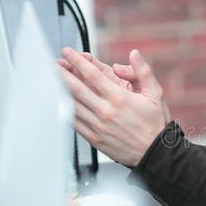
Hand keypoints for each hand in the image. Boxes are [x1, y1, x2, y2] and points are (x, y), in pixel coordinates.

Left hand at [60, 47, 167, 165]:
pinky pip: (74, 122)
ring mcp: (98, 126)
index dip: (77, 61)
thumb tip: (134, 55)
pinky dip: (64, 111)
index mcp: (119, 98)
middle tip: (52, 63)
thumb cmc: (155, 124)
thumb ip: (143, 72)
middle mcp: (106, 111)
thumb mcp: (155, 94)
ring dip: (59, 90)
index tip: (68, 52)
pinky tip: (58, 102)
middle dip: (61, 72)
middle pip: (76, 87)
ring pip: (72, 104)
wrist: (154, 153)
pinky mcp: (94, 138)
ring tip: (50, 79)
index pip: (92, 74)